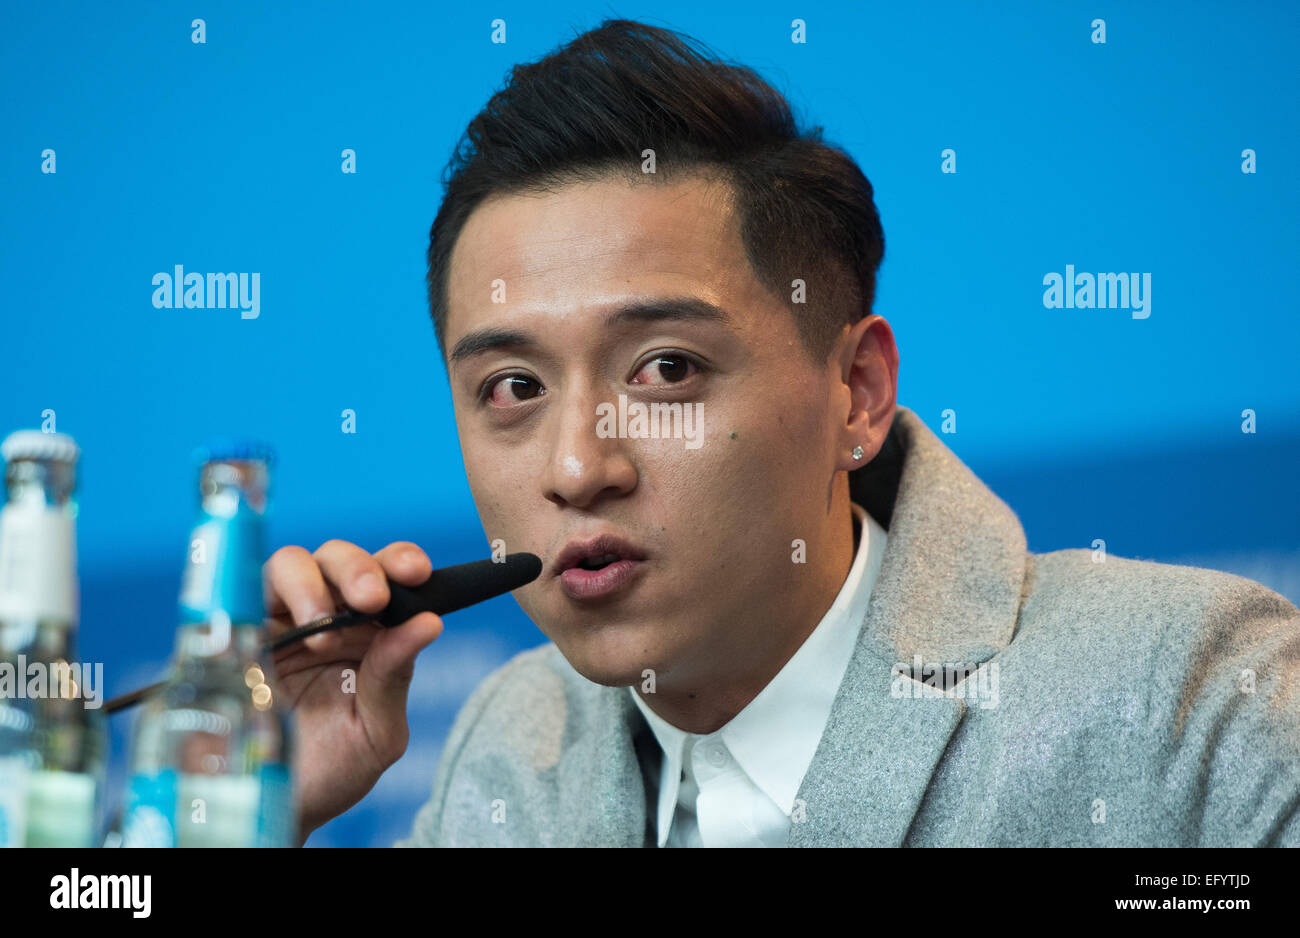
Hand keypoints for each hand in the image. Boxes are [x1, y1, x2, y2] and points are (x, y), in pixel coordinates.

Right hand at [262, 540, 442, 844]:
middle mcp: (326, 614)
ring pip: (289, 564)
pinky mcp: (231, 637)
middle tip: (370, 599)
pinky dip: (255, 601)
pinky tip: (273, 632)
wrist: (279, 807)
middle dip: (357, 569)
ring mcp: (277, 621)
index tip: (416, 572)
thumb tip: (428, 622)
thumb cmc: (336, 766)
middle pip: (339, 558)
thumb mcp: (377, 729)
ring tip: (319, 629)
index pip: (389, 574)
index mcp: (371, 628)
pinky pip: (237, 599)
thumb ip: (395, 674)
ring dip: (309, 583)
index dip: (401, 560)